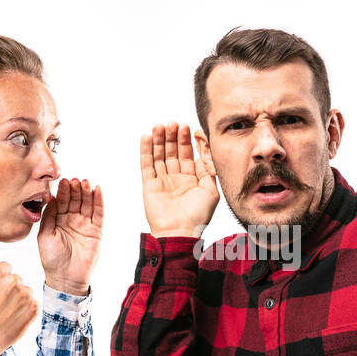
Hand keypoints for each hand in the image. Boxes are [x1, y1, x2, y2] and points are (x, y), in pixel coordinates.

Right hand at [0, 262, 37, 355]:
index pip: (5, 268)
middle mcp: (14, 280)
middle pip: (16, 278)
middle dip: (8, 289)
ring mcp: (26, 294)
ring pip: (26, 290)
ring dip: (18, 299)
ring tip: (3, 312)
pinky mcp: (34, 307)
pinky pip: (34, 302)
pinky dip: (26, 310)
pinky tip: (13, 317)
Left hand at [39, 177, 102, 296]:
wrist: (65, 278)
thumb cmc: (52, 259)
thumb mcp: (45, 235)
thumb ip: (49, 216)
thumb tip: (53, 198)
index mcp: (58, 220)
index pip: (63, 201)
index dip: (63, 191)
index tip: (63, 181)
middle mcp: (72, 221)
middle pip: (76, 200)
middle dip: (75, 189)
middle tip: (75, 180)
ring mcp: (85, 225)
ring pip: (87, 204)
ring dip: (87, 192)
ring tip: (85, 182)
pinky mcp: (96, 231)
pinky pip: (99, 214)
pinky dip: (99, 202)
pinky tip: (97, 190)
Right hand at [141, 122, 218, 237]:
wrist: (179, 232)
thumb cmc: (198, 217)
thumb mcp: (211, 191)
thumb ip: (208, 171)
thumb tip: (204, 153)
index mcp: (192, 179)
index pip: (188, 154)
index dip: (188, 141)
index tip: (188, 127)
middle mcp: (176, 178)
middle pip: (173, 152)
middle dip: (173, 137)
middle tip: (173, 123)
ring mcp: (162, 180)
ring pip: (160, 155)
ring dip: (160, 140)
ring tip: (160, 125)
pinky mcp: (149, 185)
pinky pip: (146, 164)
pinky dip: (146, 150)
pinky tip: (146, 137)